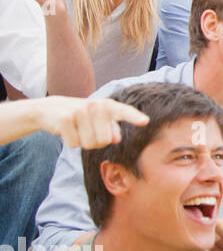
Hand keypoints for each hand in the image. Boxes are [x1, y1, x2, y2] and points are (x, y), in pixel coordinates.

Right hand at [33, 96, 147, 147]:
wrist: (50, 109)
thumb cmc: (81, 117)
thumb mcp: (99, 120)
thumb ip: (111, 129)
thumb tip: (115, 138)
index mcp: (107, 106)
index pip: (123, 111)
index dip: (134, 117)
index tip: (145, 121)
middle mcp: (95, 106)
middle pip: (105, 140)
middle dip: (96, 142)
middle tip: (86, 131)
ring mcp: (80, 111)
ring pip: (90, 144)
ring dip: (82, 142)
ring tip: (77, 129)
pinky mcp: (65, 119)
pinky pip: (74, 144)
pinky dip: (70, 142)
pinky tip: (66, 131)